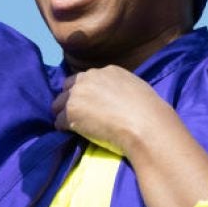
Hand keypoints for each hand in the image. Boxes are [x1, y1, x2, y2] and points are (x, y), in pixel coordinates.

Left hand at [53, 65, 207, 206]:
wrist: (146, 126)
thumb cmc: (149, 111)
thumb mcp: (135, 88)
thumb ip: (119, 88)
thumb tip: (114, 99)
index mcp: (107, 71)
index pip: (85, 78)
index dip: (85, 93)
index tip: (90, 104)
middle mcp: (89, 77)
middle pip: (67, 88)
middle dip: (71, 101)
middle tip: (80, 117)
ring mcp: (77, 95)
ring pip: (58, 105)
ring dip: (65, 115)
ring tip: (78, 128)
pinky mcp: (70, 113)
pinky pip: (59, 122)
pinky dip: (65, 130)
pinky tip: (77, 136)